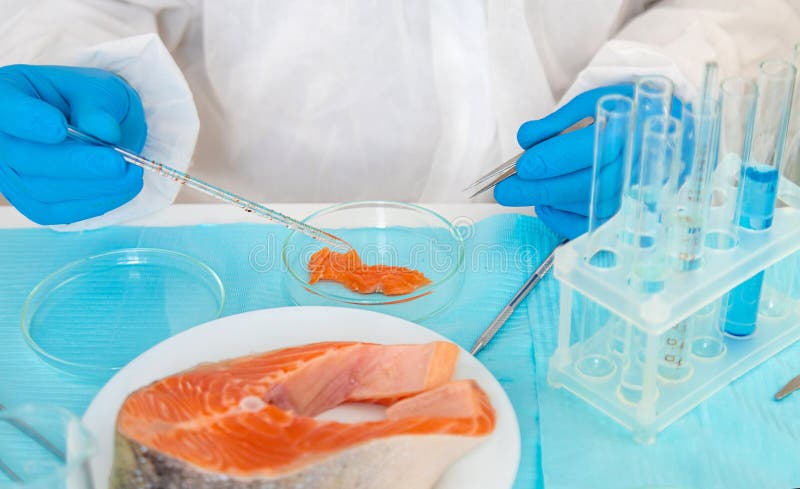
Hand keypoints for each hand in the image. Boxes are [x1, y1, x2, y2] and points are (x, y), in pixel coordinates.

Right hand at [0, 64, 146, 224]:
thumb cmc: (91, 102)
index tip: (60, 127)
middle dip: (78, 164)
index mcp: (8, 95)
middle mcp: (1, 138)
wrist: (96, 126)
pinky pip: (58, 211)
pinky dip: (95, 203)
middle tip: (119, 163)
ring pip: (43, 190)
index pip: (7, 109)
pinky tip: (122, 189)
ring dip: (94, 186)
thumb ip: (98, 105)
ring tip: (132, 174)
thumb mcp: (98, 88)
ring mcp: (12, 174)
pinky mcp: (33, 203)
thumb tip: (104, 131)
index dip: (29, 120)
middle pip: (25, 158)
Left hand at [494, 84, 680, 238]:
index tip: (520, 165)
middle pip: (576, 186)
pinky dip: (561, 218)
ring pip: (580, 206)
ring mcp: (634, 198)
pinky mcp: (627, 215)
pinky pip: (590, 225)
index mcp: (629, 135)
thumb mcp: (597, 101)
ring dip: (546, 199)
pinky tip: (545, 205)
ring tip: (524, 189)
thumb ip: (559, 121)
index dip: (546, 161)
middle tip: (503, 191)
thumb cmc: (631, 112)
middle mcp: (634, 171)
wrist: (676, 131)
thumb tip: (526, 139)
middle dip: (534, 189)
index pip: (582, 153)